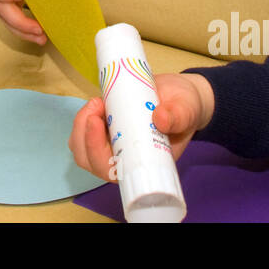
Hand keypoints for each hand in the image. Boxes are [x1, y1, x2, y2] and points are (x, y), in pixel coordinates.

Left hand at [69, 72, 214, 180]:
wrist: (181, 96)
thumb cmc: (185, 109)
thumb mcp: (186, 109)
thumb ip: (178, 116)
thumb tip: (160, 118)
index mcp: (143, 164)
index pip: (112, 172)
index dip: (97, 152)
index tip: (98, 123)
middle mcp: (124, 159)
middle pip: (89, 161)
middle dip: (84, 134)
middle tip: (97, 105)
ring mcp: (112, 146)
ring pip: (81, 148)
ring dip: (81, 125)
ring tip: (98, 103)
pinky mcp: (104, 132)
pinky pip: (83, 133)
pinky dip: (83, 118)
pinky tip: (98, 103)